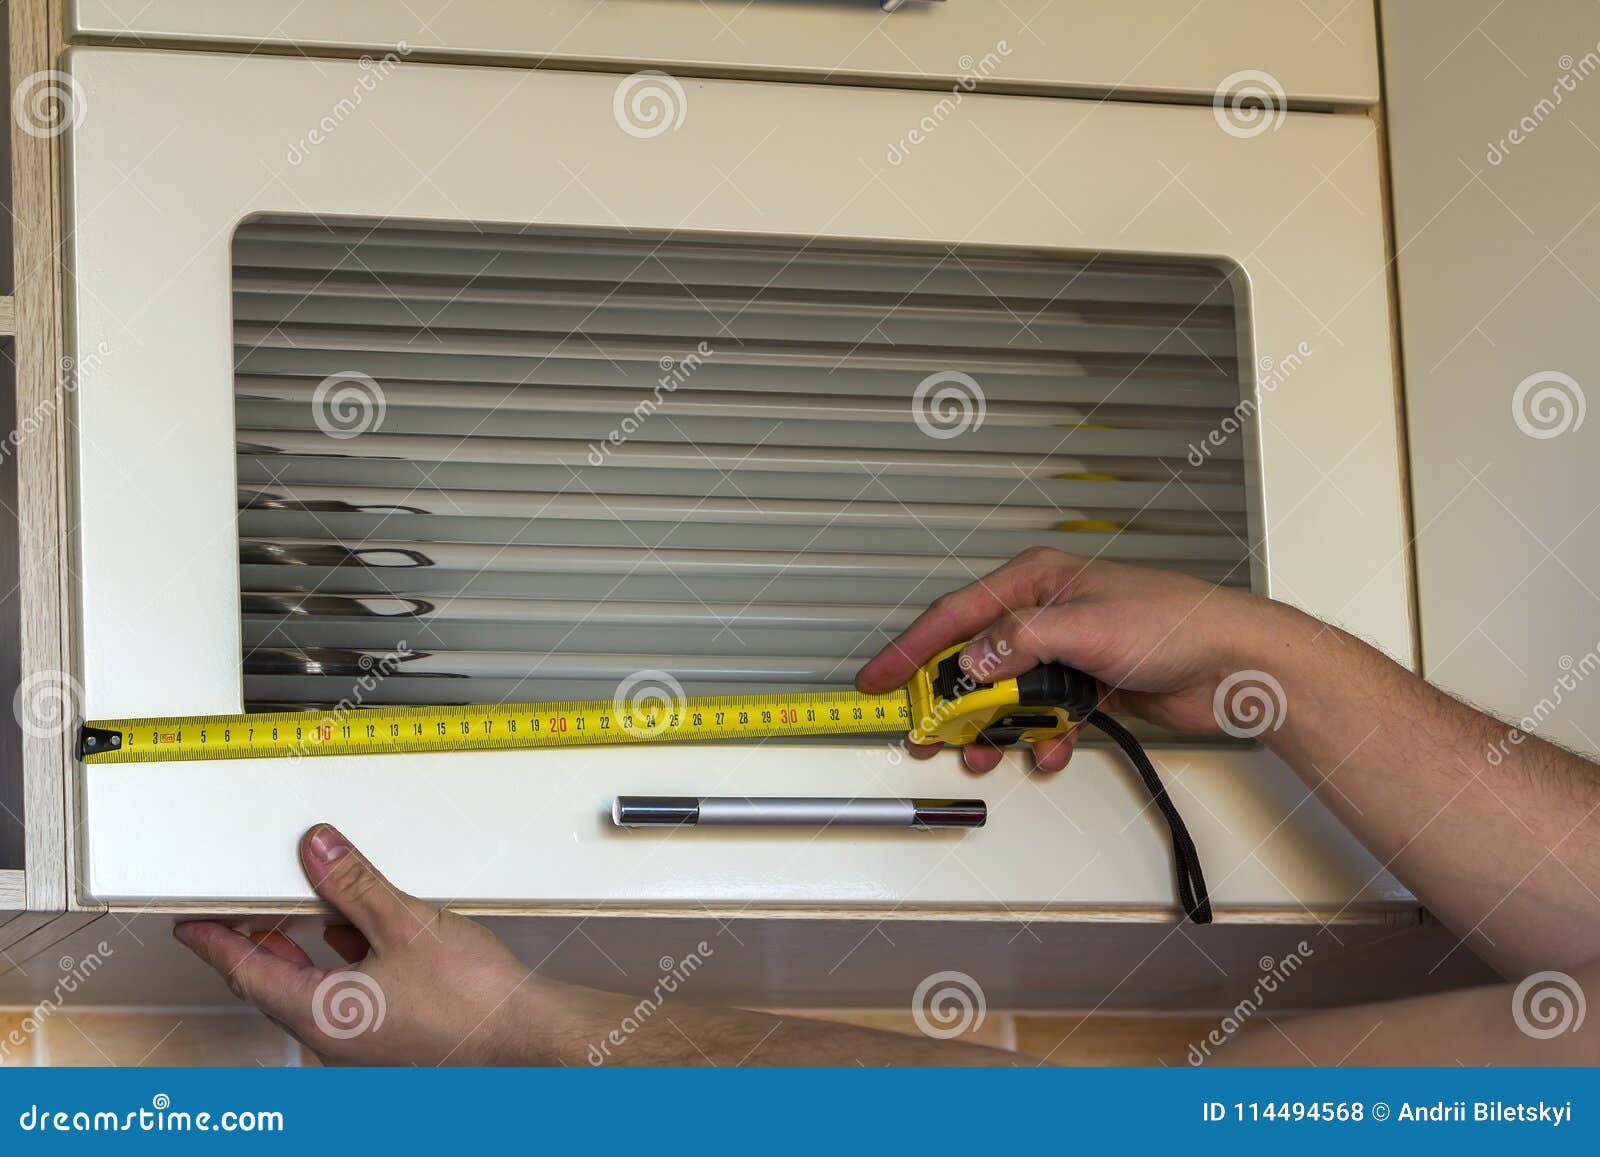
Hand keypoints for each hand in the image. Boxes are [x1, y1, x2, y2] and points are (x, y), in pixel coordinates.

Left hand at [174, 824, 558, 1064]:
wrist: (527, 1035)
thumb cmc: (473, 1002)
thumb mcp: (405, 924)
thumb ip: (354, 885)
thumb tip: (318, 852)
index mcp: (322, 1015)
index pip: (247, 973)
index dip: (215, 942)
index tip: (192, 924)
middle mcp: (336, 1036)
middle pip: (276, 982)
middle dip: (257, 941)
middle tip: (238, 907)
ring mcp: (366, 1040)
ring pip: (315, 987)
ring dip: (303, 947)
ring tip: (301, 906)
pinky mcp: (396, 1034)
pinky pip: (350, 992)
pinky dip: (343, 959)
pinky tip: (362, 932)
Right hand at [856, 548, 1294, 771]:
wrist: (1235, 664)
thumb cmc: (1176, 622)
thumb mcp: (1084, 626)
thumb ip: (1018, 641)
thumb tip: (972, 659)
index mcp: (1037, 580)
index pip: (956, 614)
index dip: (910, 650)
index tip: (877, 680)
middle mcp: (1046, 612)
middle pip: (975, 660)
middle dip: (950, 702)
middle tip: (925, 734)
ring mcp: (1065, 652)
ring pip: (1006, 694)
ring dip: (995, 728)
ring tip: (984, 753)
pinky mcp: (1087, 686)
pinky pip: (1043, 716)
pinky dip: (1039, 738)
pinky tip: (1047, 750)